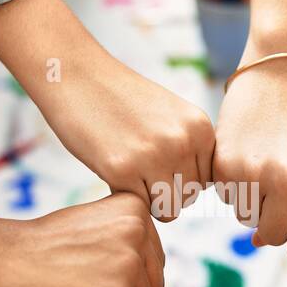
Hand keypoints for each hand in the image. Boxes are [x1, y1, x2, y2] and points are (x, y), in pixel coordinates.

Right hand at [0, 193, 163, 286]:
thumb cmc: (38, 248)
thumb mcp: (94, 226)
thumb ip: (128, 240)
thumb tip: (156, 277)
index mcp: (136, 209)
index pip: (150, 263)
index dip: (116, 273)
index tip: (81, 260)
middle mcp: (140, 231)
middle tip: (75, 278)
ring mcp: (130, 265)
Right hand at [51, 58, 214, 220]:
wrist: (78, 76)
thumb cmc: (123, 99)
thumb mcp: (172, 115)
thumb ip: (191, 147)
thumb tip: (198, 191)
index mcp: (200, 127)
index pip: (208, 180)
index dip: (182, 178)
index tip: (160, 163)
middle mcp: (183, 141)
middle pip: (189, 197)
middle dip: (166, 191)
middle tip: (140, 169)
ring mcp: (154, 156)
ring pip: (169, 210)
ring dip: (149, 200)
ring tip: (130, 174)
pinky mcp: (122, 170)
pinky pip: (138, 207)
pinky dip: (125, 195)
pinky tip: (112, 169)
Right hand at [212, 55, 286, 258]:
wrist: (282, 74)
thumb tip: (260, 242)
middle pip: (274, 237)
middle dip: (275, 221)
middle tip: (280, 191)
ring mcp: (254, 175)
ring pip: (247, 219)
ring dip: (254, 202)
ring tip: (265, 167)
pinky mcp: (225, 164)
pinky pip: (227, 198)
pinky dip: (235, 184)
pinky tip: (248, 155)